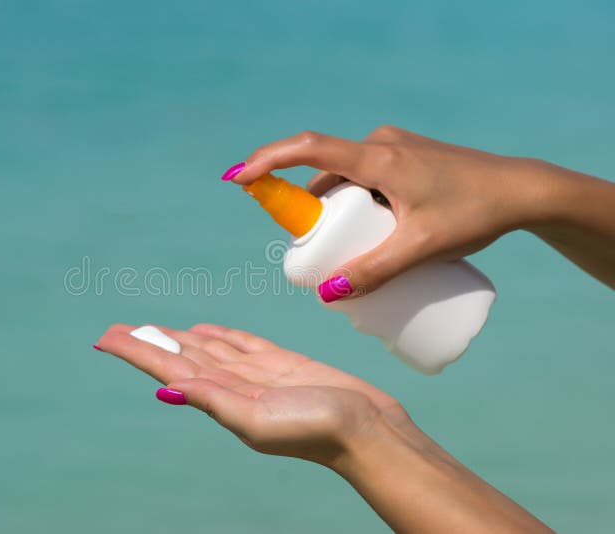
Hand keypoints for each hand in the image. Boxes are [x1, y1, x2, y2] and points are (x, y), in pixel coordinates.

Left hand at [96, 322, 550, 531]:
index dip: (137, 351)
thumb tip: (167, 390)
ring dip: (177, 337)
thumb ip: (215, 400)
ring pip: (206, 347)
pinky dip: (219, 334)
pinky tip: (204, 331)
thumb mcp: (259, 419)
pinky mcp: (281, 364)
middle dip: (149, 342)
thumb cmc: (319, 430)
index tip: (107, 338)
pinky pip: (241, 343)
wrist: (369, 431)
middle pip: (180, 355)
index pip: (168, 367)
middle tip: (117, 329)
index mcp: (221, 398)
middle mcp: (233, 384)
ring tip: (151, 329)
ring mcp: (256, 373)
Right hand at [229, 126, 614, 294]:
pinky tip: (374, 233)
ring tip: (351, 253)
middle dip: (309, 213)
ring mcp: (395, 149)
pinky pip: (365, 178)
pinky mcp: (406, 158)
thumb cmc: (475, 214)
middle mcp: (380, 145)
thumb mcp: (421, 249)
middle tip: (317, 255)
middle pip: (325, 176)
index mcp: (378, 158)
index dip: (267, 161)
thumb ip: (375, 273)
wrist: (524, 191)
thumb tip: (328, 295)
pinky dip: (355, 204)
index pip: (308, 150)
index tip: (236, 178)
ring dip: (336, 212)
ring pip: (346, 180)